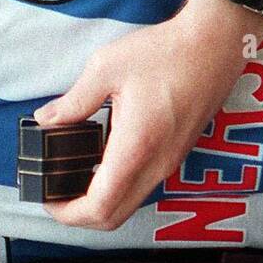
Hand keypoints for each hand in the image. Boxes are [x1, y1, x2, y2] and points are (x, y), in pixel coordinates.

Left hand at [37, 0, 262, 231]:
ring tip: (72, 179)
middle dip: (79, 216)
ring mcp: (169, 164)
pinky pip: (141, 187)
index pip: (100, 207)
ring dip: (99, 203)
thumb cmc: (167, 52)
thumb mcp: (107, 67)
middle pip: (113, 217)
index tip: (48, 199)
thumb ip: (74, 100)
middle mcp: (156, 165)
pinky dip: (116, 188)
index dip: (68, 214)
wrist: (215, 44)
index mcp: (136, 147)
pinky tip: (99, 162)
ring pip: (128, 205)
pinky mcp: (175, 157)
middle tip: (55, 195)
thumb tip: (46, 119)